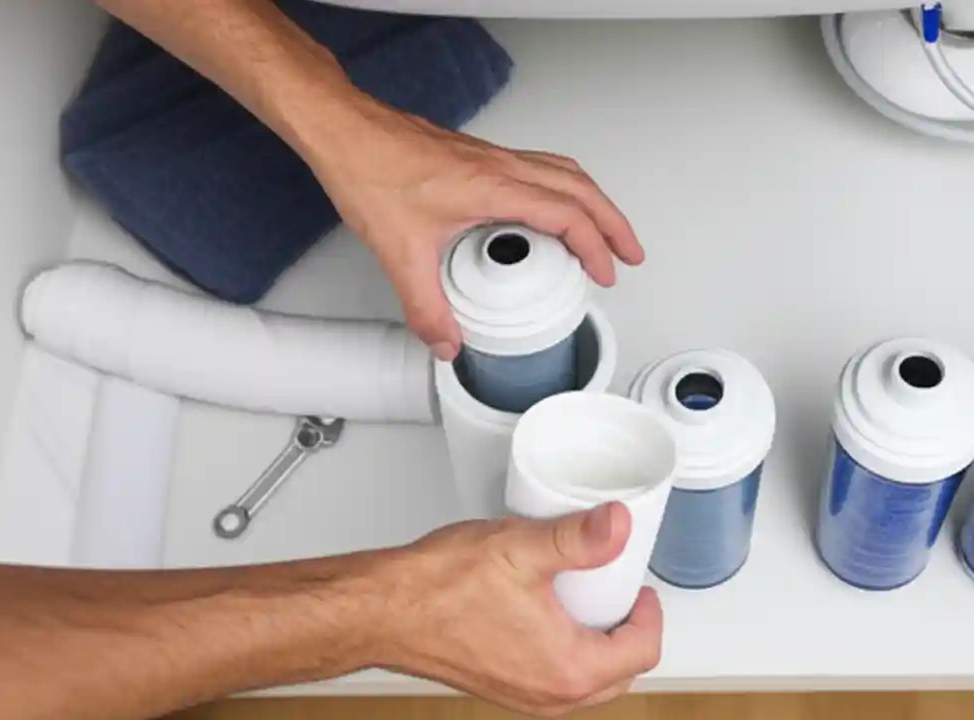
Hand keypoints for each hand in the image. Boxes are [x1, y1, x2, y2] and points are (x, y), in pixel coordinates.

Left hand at [302, 98, 644, 359]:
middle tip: (629, 253)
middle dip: (614, 223)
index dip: (595, 247)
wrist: (344, 131)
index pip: (568, 215)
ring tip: (603, 231)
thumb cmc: (369, 170)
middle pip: (581, 189)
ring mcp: (492, 157)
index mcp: (494, 187)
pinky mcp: (478, 156)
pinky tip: (548, 211)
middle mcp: (501, 166)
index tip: (604, 274)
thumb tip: (447, 342)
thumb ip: (426, 306)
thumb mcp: (399, 253)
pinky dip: (562, 190)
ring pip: (564, 172)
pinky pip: (540, 168)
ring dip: (592, 202)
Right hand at [362, 502, 662, 716]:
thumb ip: (578, 538)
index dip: (651, 612)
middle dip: (628, 631)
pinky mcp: (502, 687)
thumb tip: (619, 524)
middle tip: (620, 589)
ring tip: (586, 597)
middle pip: (620, 673)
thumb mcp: (522, 549)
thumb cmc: (440, 588)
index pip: (642, 651)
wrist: (383, 610)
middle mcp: (549, 695)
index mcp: (568, 670)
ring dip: (597, 643)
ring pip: (587, 680)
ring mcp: (523, 696)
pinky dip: (565, 650)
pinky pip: (554, 678)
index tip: (641, 585)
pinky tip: (548, 611)